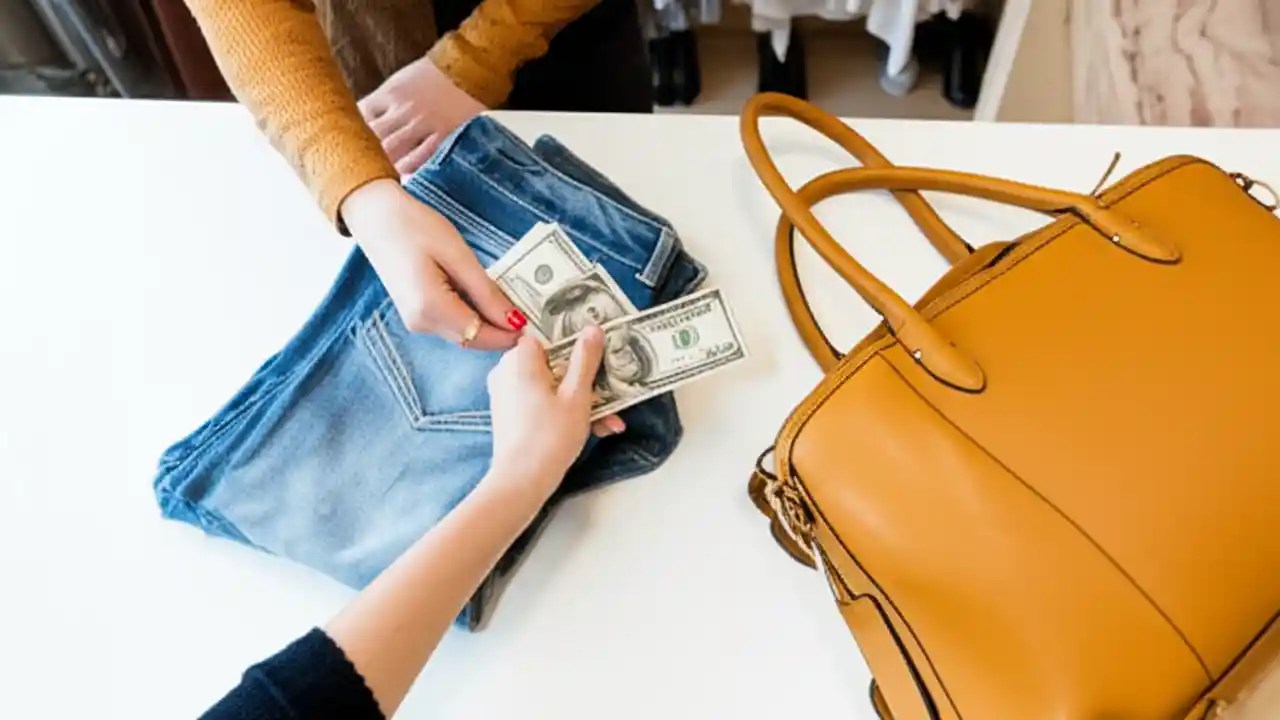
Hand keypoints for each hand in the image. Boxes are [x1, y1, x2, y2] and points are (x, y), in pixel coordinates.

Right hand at [342, 179, 522, 347]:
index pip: (481, 336)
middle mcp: (421, 323)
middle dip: (502, 332)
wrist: (375, 216)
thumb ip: (486, 292)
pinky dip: (473, 315)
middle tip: (531, 314)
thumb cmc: (414, 227)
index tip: (537, 325)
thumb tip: (515, 321)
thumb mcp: (458, 255)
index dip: (510, 335)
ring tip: (513, 302)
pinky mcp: (416, 314)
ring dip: (489, 324)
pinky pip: (453, 323)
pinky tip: (486, 297)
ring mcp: (416, 321)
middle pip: (473, 340)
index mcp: (430, 309)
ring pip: (464, 334)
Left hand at [359, 57, 485, 179]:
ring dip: (384, 164)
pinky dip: (407, 169)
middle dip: (365, 152)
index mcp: (390, 94)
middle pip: (373, 137)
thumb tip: (358, 125)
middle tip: (361, 167)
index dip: (353, 132)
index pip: (359, 117)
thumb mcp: (399, 84)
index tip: (352, 144)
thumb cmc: (431, 79)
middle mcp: (404, 109)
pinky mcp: (444, 136)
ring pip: (392, 152)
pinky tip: (403, 174)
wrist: (469, 70)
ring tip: (380, 175)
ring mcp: (424, 124)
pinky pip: (420, 160)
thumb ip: (380, 105)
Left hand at [485, 328, 625, 503]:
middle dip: (585, 380)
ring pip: (551, 386)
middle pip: (553, 363)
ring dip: (581, 401)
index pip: (547, 335)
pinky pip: (542, 403)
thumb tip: (592, 329)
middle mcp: (507, 371)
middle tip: (612, 394)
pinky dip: (564, 412)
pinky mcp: (510, 414)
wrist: (521, 481)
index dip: (573, 341)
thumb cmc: (550, 437)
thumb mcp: (577, 395)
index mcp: (519, 359)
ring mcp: (507, 394)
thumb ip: (585, 359)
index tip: (597, 350)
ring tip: (609, 422)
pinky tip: (595, 429)